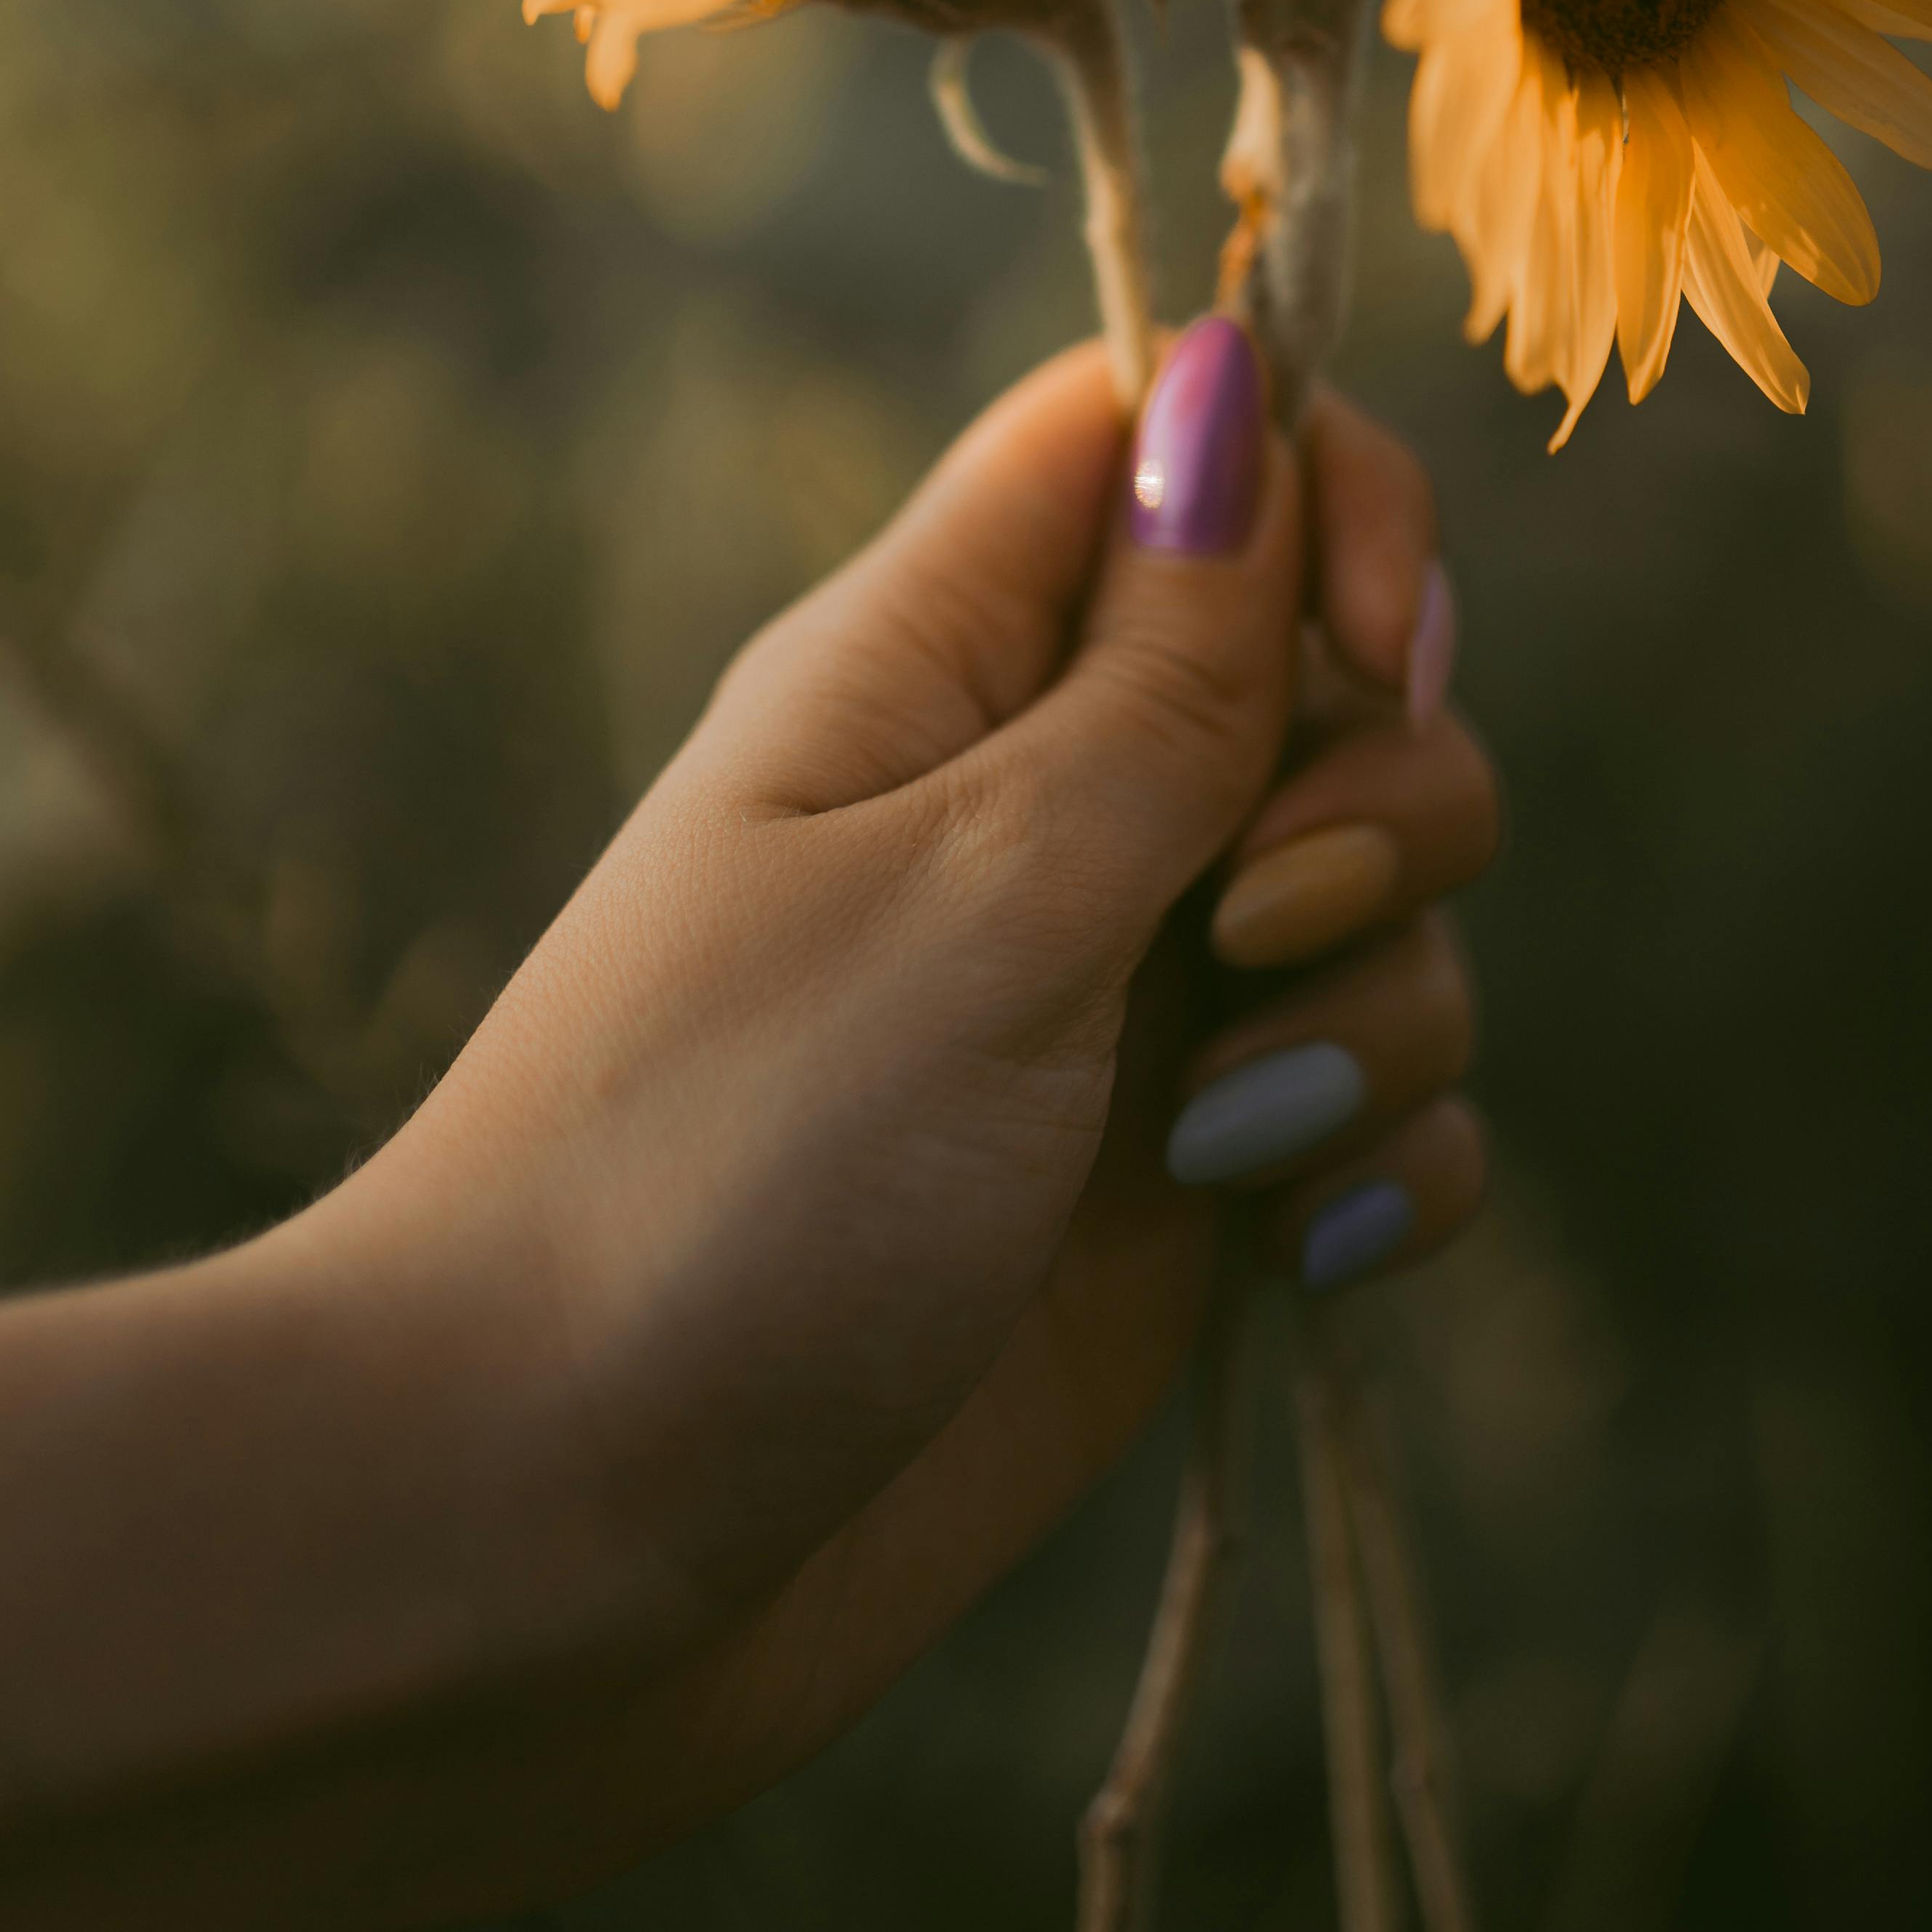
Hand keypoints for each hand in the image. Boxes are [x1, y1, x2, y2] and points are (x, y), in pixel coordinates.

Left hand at [324, 315, 1498, 1899]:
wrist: (547, 1558)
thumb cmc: (721, 1188)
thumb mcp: (978, 891)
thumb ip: (1166, 669)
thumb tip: (1237, 373)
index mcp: (937, 668)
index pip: (1176, 437)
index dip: (1327, 496)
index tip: (1380, 641)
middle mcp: (1030, 812)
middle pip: (1337, 680)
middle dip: (1384, 796)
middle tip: (1251, 930)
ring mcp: (1107, 1012)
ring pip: (1382, 908)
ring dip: (1383, 1009)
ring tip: (1220, 1150)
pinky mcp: (1162, 1200)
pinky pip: (1374, 1113)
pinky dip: (1381, 1168)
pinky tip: (1291, 1258)